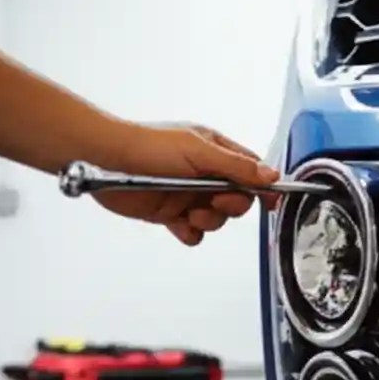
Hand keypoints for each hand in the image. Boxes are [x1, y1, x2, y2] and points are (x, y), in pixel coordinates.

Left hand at [94, 123, 281, 245]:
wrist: (107, 161)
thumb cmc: (149, 147)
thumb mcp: (199, 152)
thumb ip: (237, 167)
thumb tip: (271, 176)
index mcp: (215, 151)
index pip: (251, 170)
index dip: (262, 187)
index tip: (270, 202)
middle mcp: (204, 173)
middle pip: (238, 199)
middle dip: (230, 206)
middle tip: (213, 200)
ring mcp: (188, 194)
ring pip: (217, 218)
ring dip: (208, 220)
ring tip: (189, 213)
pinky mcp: (171, 213)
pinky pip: (193, 232)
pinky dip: (190, 232)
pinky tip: (178, 224)